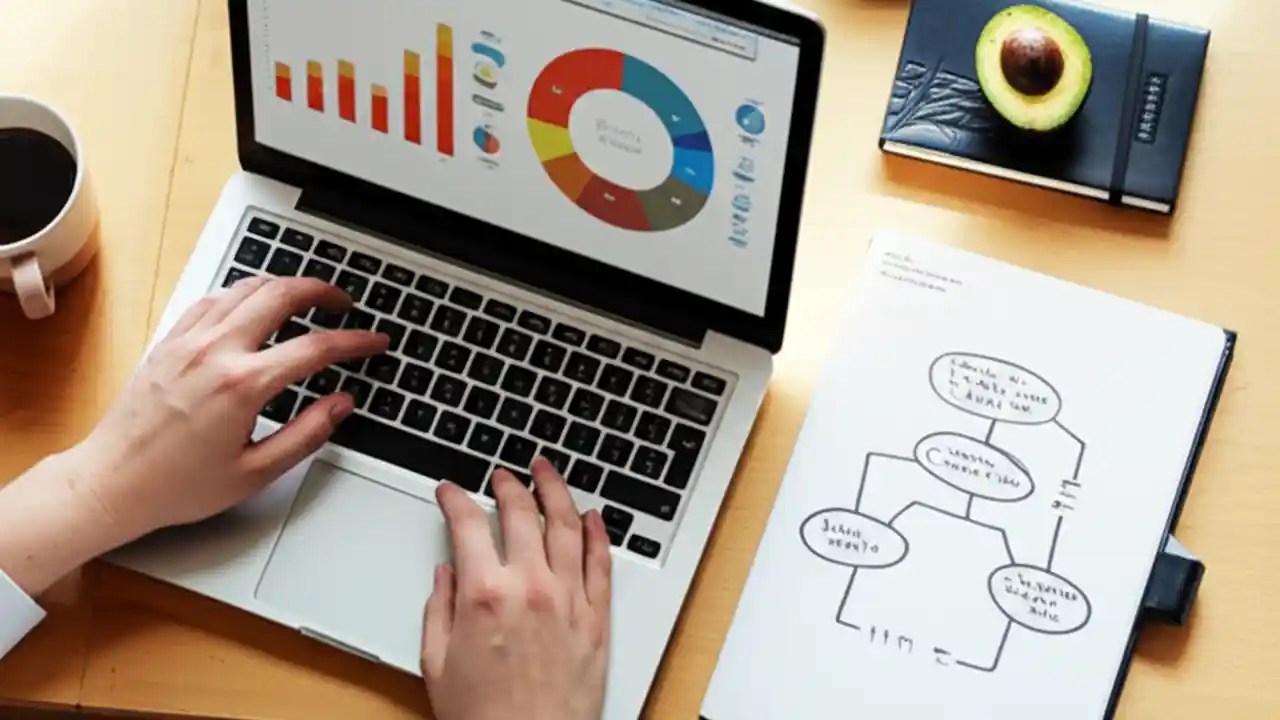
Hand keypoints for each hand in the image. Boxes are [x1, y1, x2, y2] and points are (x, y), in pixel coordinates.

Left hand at [72, 276, 385, 541]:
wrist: (112, 483)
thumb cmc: (176, 485)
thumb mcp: (256, 473)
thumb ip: (307, 434)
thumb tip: (341, 404)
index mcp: (242, 386)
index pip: (315, 348)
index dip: (355, 341)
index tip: (373, 342)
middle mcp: (215, 352)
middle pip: (281, 295)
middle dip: (322, 291)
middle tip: (344, 304)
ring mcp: (188, 341)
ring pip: (246, 287)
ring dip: (284, 285)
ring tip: (306, 298)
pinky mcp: (169, 342)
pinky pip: (214, 298)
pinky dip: (244, 293)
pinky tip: (255, 305)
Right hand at [423, 458, 612, 719]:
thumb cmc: (484, 717)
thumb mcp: (436, 662)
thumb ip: (439, 607)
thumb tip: (447, 572)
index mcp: (484, 595)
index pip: (468, 525)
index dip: (455, 499)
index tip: (450, 491)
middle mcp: (531, 588)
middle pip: (522, 513)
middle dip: (508, 485)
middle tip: (502, 475)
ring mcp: (569, 599)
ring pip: (568, 525)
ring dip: (556, 490)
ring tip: (546, 472)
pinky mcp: (597, 617)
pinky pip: (601, 562)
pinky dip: (597, 533)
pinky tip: (592, 517)